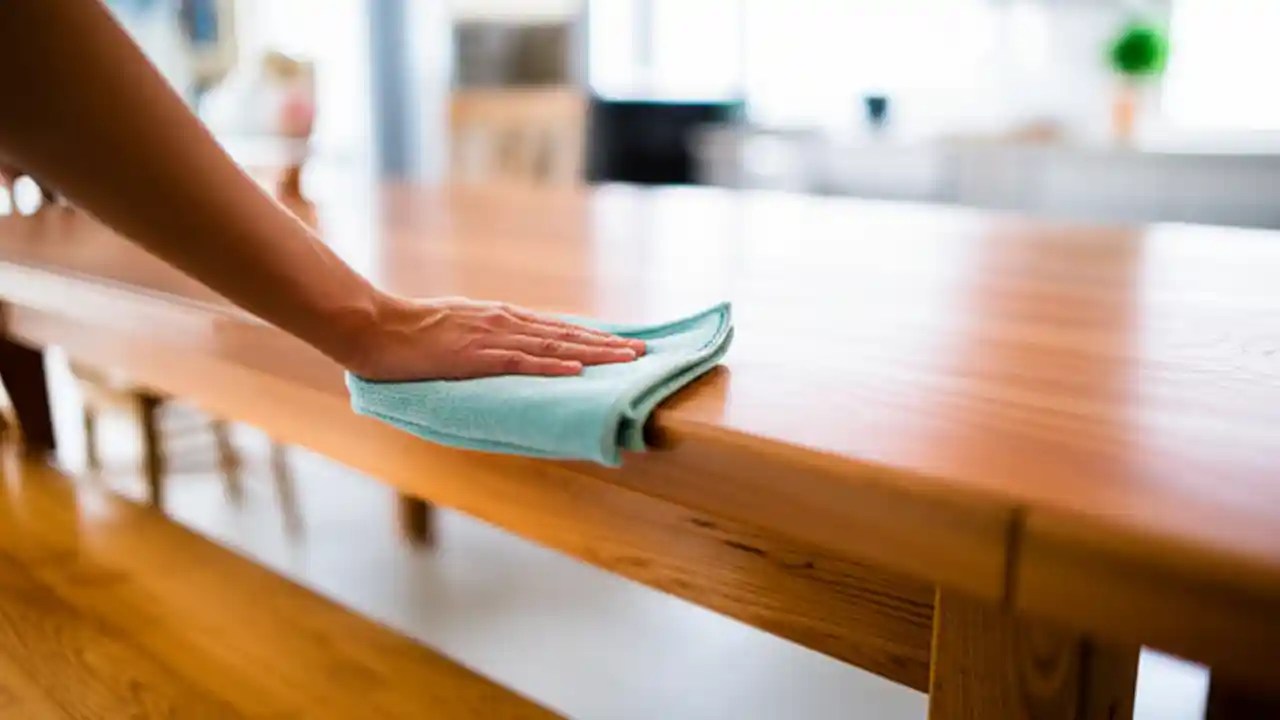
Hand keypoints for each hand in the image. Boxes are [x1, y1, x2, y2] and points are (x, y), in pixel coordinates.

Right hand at [343, 295, 645, 380]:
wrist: (375, 328)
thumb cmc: (408, 334)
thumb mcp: (455, 331)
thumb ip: (482, 339)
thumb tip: (502, 351)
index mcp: (499, 318)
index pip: (555, 327)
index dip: (591, 335)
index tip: (620, 342)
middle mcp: (503, 322)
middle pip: (565, 333)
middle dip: (606, 343)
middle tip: (641, 352)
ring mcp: (491, 337)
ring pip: (553, 344)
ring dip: (593, 352)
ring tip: (625, 359)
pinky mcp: (475, 356)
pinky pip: (520, 361)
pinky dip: (551, 364)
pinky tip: (576, 369)